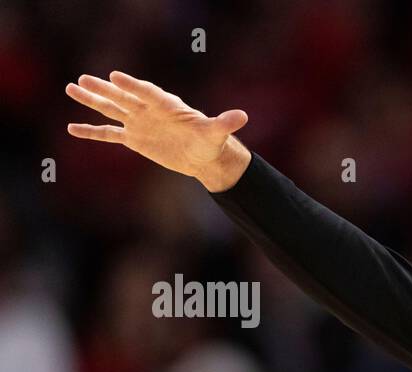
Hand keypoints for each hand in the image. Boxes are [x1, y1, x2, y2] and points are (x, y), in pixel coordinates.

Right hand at [65, 71, 250, 190]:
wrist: (204, 157)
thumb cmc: (212, 142)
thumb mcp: (218, 133)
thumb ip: (225, 123)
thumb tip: (242, 116)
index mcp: (167, 105)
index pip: (147, 92)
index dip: (133, 86)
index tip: (115, 77)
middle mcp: (149, 110)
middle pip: (123, 97)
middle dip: (104, 89)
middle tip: (84, 78)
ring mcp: (139, 123)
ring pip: (111, 110)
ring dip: (92, 100)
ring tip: (71, 88)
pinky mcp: (134, 139)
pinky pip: (109, 134)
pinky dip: (92, 132)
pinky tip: (72, 128)